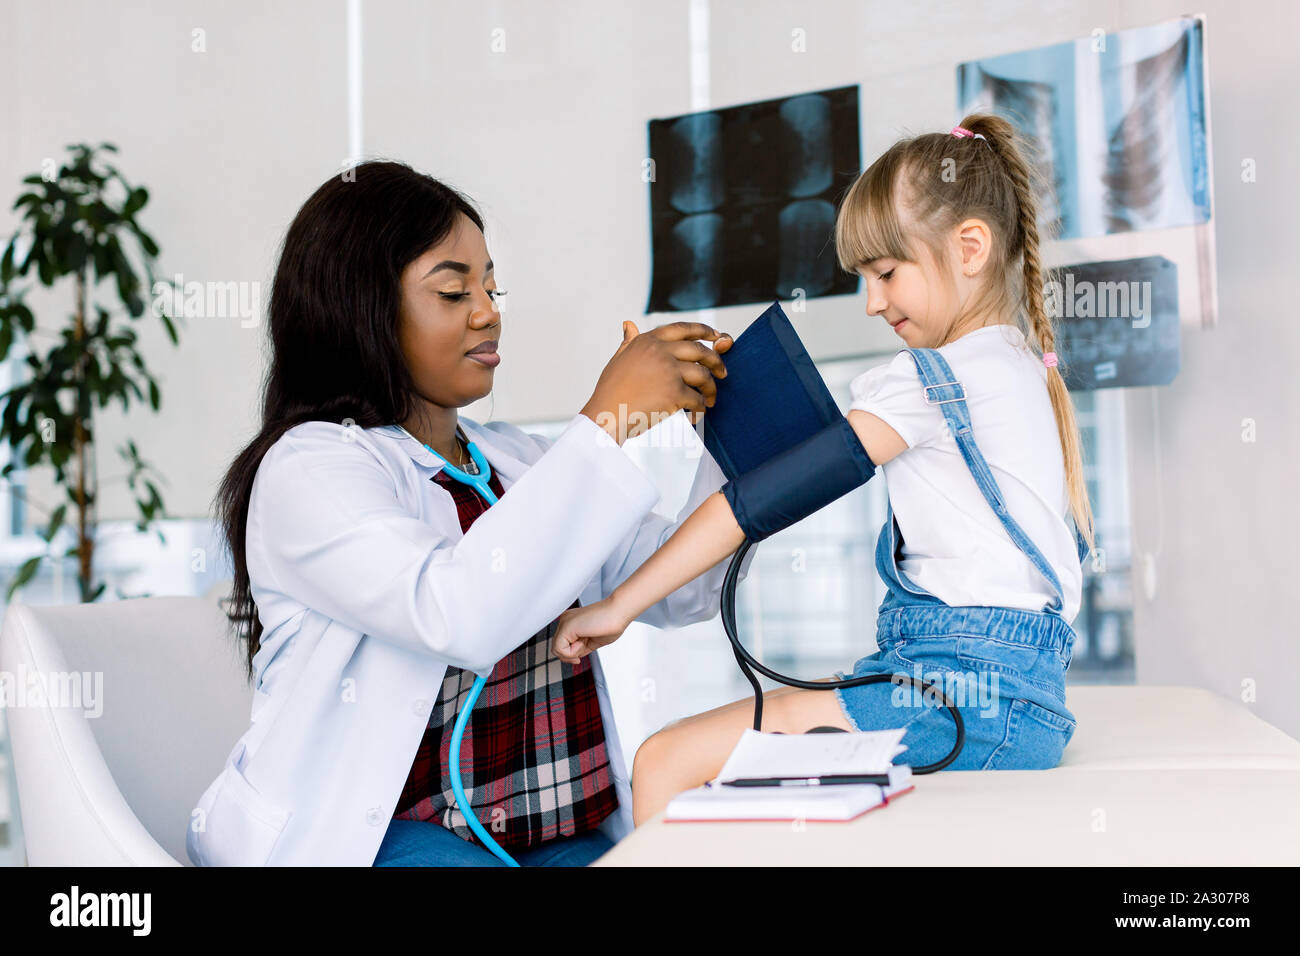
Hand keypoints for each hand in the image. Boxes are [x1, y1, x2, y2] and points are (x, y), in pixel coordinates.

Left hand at [552, 597, 634, 663]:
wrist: (619, 612)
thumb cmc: (611, 624)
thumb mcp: (591, 642)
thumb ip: (580, 648)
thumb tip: (571, 658)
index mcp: (572, 622)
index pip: (561, 644)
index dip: (569, 655)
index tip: (578, 658)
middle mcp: (566, 620)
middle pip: (557, 647)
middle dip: (569, 656)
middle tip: (582, 653)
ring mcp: (565, 622)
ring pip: (556, 649)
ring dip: (572, 653)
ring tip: (585, 644)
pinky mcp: (566, 626)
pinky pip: (559, 648)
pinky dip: (572, 652)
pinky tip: (583, 642)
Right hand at [582, 321, 732, 441]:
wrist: (605, 415)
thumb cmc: (610, 391)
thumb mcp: (618, 359)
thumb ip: (629, 342)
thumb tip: (628, 324)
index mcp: (648, 341)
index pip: (682, 328)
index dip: (703, 330)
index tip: (716, 336)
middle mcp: (660, 351)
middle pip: (700, 350)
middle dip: (716, 361)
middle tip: (722, 372)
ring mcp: (669, 371)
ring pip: (703, 375)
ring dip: (711, 388)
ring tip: (710, 399)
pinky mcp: (674, 392)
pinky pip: (697, 398)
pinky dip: (701, 408)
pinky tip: (696, 414)